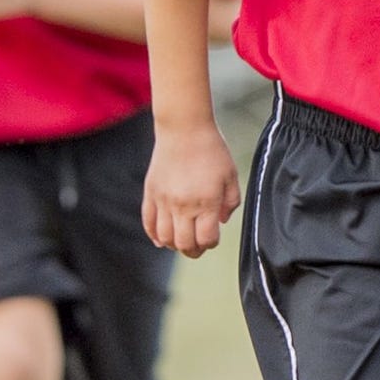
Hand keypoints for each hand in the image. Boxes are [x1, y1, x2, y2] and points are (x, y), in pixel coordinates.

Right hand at [143, 120, 240, 257]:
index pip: (206, 239)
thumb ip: (231, 202)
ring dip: (173, 245)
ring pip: (165, 238)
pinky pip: (148, 223)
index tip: (213, 237)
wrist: (184, 129)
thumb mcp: (231, 176)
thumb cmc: (211, 150)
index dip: (211, 244)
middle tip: (197, 247)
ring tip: (181, 240)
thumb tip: (221, 221)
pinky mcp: (151, 193)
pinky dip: (154, 235)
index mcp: (206, 202)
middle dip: (193, 251)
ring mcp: (164, 200)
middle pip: (184, 244)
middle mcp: (183, 205)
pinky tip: (161, 237)